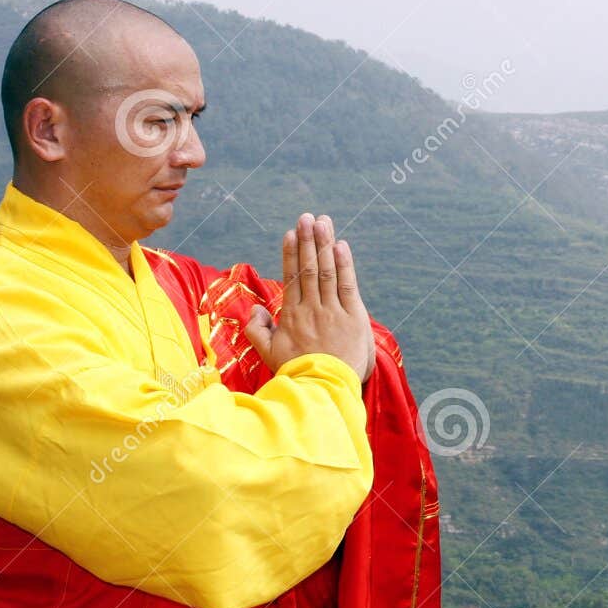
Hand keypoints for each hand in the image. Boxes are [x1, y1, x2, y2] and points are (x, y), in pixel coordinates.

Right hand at [243, 213, 374, 381]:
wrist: (321, 390)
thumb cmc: (295, 372)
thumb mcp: (268, 353)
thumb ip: (257, 330)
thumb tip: (255, 309)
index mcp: (291, 315)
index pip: (291, 277)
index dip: (291, 253)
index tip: (290, 233)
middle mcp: (311, 309)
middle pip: (308, 268)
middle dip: (307, 241)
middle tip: (307, 217)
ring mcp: (332, 312)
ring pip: (326, 272)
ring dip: (324, 245)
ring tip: (322, 222)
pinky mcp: (352, 318)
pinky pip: (347, 286)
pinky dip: (344, 265)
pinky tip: (341, 246)